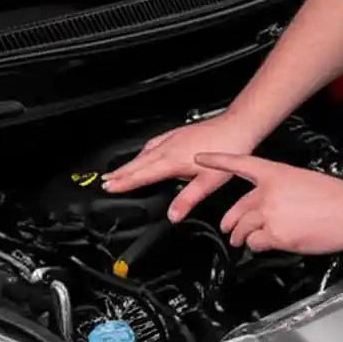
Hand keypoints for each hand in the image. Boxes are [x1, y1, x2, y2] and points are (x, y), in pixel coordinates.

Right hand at [102, 112, 264, 221]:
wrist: (238, 126)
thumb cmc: (227, 149)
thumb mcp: (209, 182)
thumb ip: (188, 199)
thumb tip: (173, 215)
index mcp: (172, 161)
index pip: (142, 175)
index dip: (124, 183)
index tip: (109, 187)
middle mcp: (168, 148)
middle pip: (137, 163)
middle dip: (120, 173)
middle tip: (104, 180)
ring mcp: (172, 139)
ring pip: (143, 152)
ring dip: (129, 163)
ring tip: (117, 171)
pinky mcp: (178, 133)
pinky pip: (153, 143)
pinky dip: (143, 151)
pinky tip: (144, 152)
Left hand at [197, 152, 342, 253]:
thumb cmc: (335, 198)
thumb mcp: (303, 182)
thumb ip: (280, 191)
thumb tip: (269, 206)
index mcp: (276, 173)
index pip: (239, 164)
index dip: (217, 161)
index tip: (200, 158)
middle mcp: (268, 192)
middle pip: (237, 207)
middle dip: (230, 220)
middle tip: (227, 227)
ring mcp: (269, 214)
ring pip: (243, 228)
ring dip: (240, 237)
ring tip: (240, 241)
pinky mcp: (275, 235)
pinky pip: (255, 243)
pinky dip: (258, 246)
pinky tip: (266, 245)